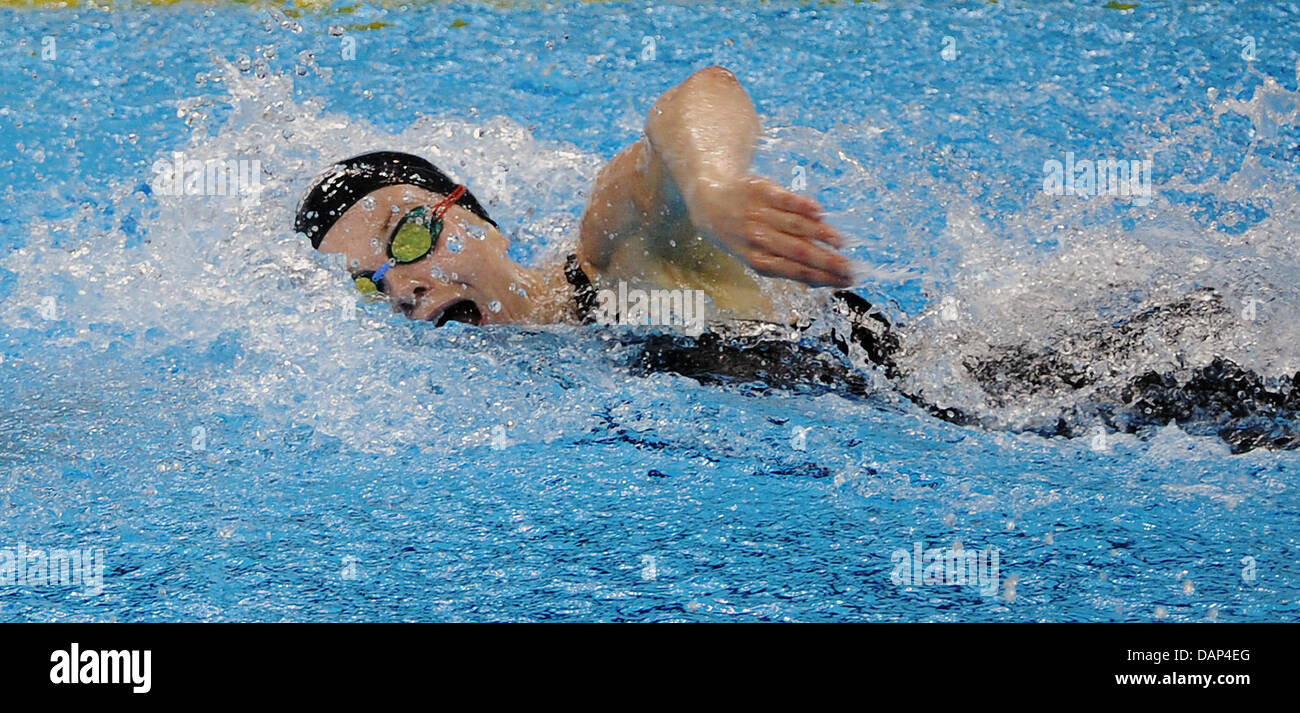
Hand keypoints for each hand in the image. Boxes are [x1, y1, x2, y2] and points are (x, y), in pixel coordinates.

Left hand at [688, 176, 852, 287]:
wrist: (711, 200)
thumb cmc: (744, 235)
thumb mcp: (757, 254)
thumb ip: (787, 263)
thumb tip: (825, 276)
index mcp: (757, 260)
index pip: (796, 272)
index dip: (823, 277)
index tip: (846, 281)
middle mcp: (756, 238)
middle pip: (798, 251)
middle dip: (827, 262)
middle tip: (851, 269)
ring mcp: (758, 213)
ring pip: (794, 225)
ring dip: (821, 234)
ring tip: (841, 243)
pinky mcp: (761, 189)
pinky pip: (785, 198)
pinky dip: (802, 206)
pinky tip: (820, 213)